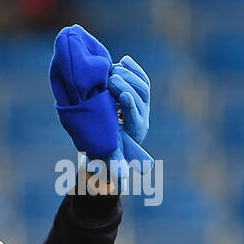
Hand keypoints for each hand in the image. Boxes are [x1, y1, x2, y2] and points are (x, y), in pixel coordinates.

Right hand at [107, 54, 150, 169]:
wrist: (106, 143)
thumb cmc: (100, 153)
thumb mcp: (99, 159)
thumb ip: (103, 168)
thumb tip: (109, 182)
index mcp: (135, 132)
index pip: (137, 116)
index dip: (131, 105)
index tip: (123, 95)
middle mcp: (143, 117)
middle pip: (141, 96)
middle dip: (125, 85)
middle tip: (110, 77)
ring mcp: (144, 105)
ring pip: (142, 86)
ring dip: (127, 76)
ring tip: (111, 70)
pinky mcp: (140, 93)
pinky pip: (141, 78)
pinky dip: (133, 69)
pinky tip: (123, 60)